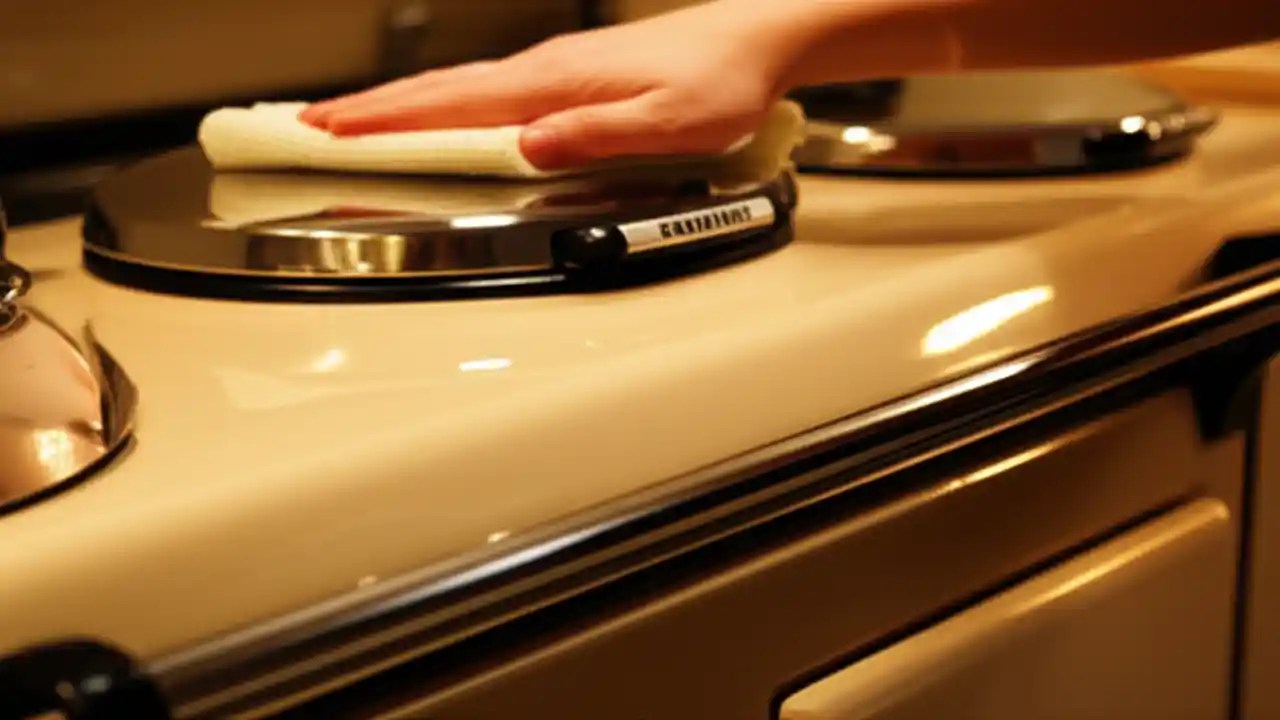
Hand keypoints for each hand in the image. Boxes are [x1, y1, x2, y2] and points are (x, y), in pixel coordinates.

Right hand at [300, 1, 800, 170]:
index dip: (387, 121)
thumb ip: (594, 136)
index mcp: (556, 83)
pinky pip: (486, 91)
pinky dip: (445, 101)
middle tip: (308, 124)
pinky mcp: (569, 75)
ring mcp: (554, 69)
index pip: (453, 105)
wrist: (756, 40)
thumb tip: (527, 148)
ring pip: (458, 89)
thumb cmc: (721, 81)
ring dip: (401, 105)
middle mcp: (546, 69)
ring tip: (353, 122)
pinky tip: (440, 113)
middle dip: (370, 110)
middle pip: (440, 91)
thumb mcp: (667, 124)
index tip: (329, 129)